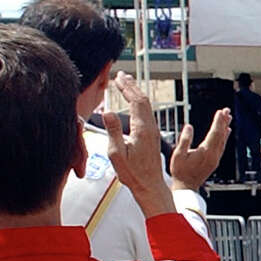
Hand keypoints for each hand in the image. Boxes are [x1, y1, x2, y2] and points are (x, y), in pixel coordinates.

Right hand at [104, 72, 173, 217]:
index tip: (117, 78)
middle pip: (143, 100)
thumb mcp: (117, 155)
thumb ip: (113, 132)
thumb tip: (107, 112)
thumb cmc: (133, 174)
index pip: (135, 101)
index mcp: (142, 130)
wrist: (150, 186)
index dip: (126, 88)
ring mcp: (153, 131)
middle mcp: (150, 128)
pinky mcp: (153, 136)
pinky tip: (135, 102)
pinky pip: (147, 113)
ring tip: (127, 83)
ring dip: (137, 93)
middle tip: (122, 75)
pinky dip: (140, 103)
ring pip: (147, 106)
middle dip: (132, 86)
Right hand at [169, 108, 229, 190]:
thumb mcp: (178, 155)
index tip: (220, 111)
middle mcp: (213, 155)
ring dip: (225, 128)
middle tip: (226, 110)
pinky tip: (226, 131)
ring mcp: (215, 159)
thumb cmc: (180, 171)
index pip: (214, 133)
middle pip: (221, 135)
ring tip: (228, 118)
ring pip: (223, 140)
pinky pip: (222, 146)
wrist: (186, 187)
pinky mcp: (214, 161)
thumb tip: (189, 126)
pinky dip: (224, 137)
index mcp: (205, 152)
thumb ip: (184, 140)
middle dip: (223, 121)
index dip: (218, 121)